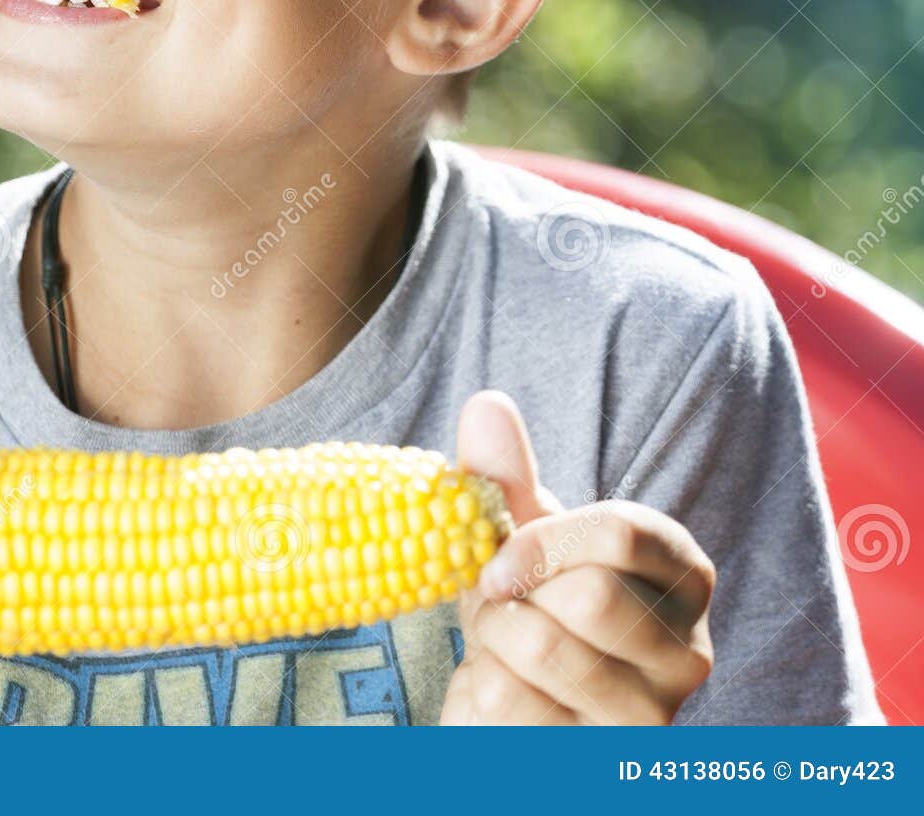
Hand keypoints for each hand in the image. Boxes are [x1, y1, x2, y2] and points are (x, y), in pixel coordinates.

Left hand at [440, 391, 715, 724]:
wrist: (514, 711)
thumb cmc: (528, 609)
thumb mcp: (518, 539)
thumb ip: (506, 477)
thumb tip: (487, 402)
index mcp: (681, 575)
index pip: (627, 533)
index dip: (544, 538)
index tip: (496, 560)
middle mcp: (687, 651)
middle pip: (588, 595)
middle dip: (514, 597)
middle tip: (500, 610)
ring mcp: (652, 717)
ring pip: (545, 649)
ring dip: (490, 643)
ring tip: (500, 650)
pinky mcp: (604, 764)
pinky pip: (513, 712)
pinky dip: (478, 696)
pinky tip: (500, 700)